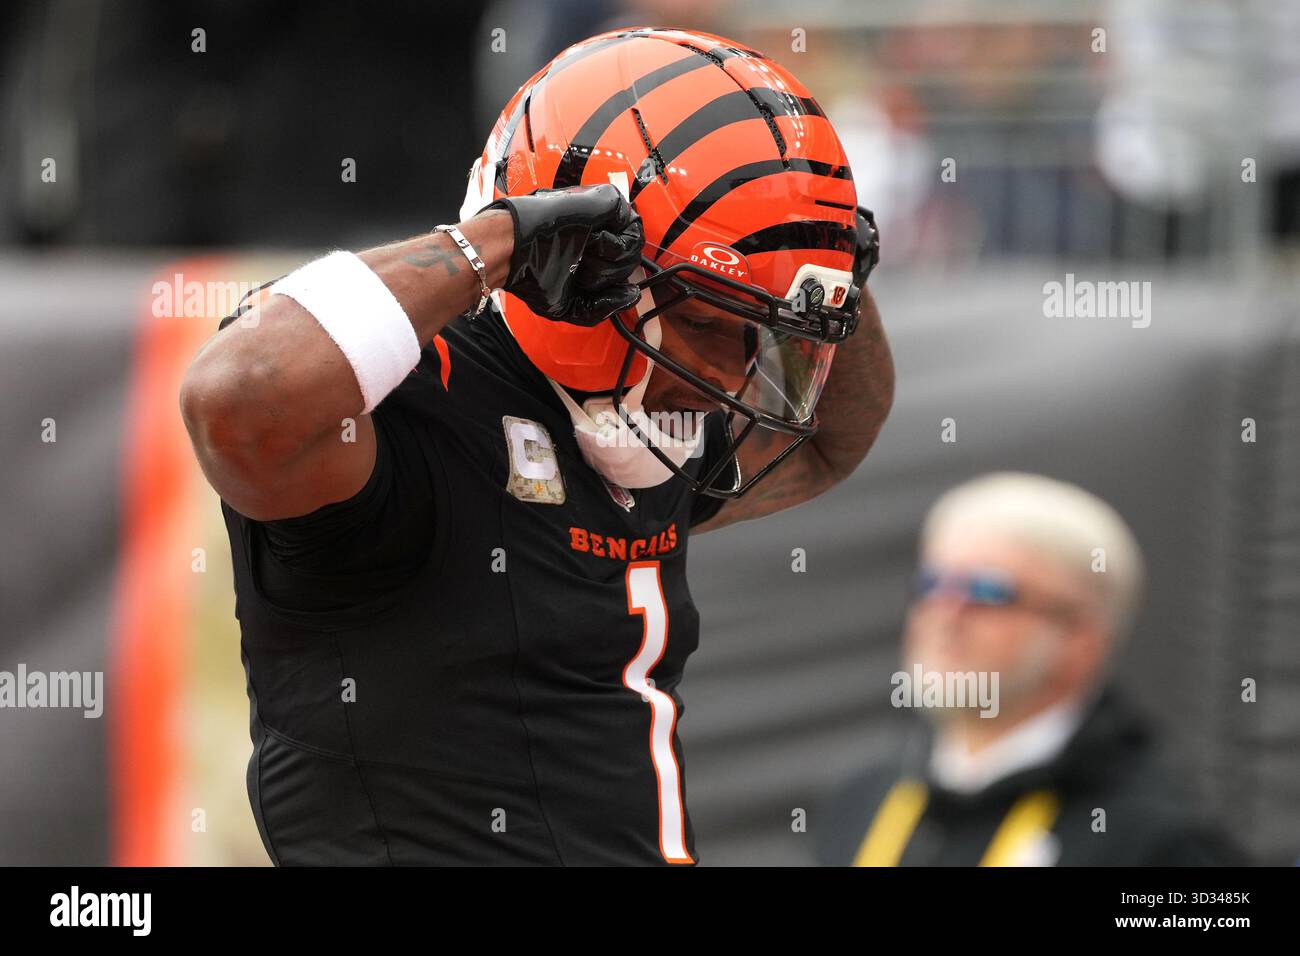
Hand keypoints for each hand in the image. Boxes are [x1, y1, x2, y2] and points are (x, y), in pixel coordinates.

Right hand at [485, 184, 644, 325]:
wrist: (515, 248)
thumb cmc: (532, 272)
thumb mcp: (573, 304)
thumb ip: (605, 305)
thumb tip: (633, 295)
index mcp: (588, 247)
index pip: (620, 269)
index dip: (606, 283)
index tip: (584, 282)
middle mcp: (599, 228)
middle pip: (632, 261)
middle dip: (608, 276)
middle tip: (581, 267)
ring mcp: (605, 214)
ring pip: (634, 249)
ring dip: (609, 264)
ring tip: (583, 254)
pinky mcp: (609, 201)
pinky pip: (632, 232)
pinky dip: (611, 247)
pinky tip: (589, 241)